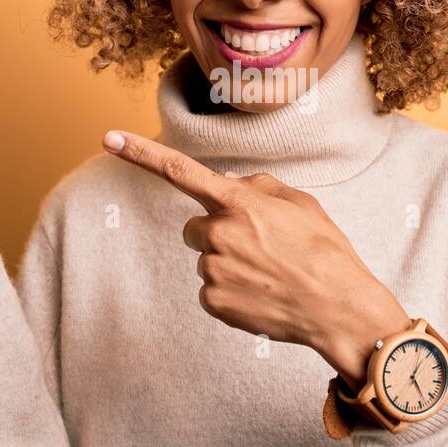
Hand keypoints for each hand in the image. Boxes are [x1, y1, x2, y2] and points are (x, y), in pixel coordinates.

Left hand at [102, 129, 409, 387]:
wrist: (339, 308)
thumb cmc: (325, 251)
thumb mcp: (299, 203)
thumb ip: (257, 187)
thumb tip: (227, 183)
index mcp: (239, 203)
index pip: (179, 171)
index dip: (141, 154)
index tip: (109, 138)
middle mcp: (219, 234)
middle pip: (196, 227)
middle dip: (218, 233)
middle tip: (260, 248)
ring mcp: (213, 271)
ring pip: (206, 259)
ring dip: (228, 263)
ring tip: (268, 274)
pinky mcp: (213, 303)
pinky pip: (210, 290)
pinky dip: (231, 292)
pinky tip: (261, 295)